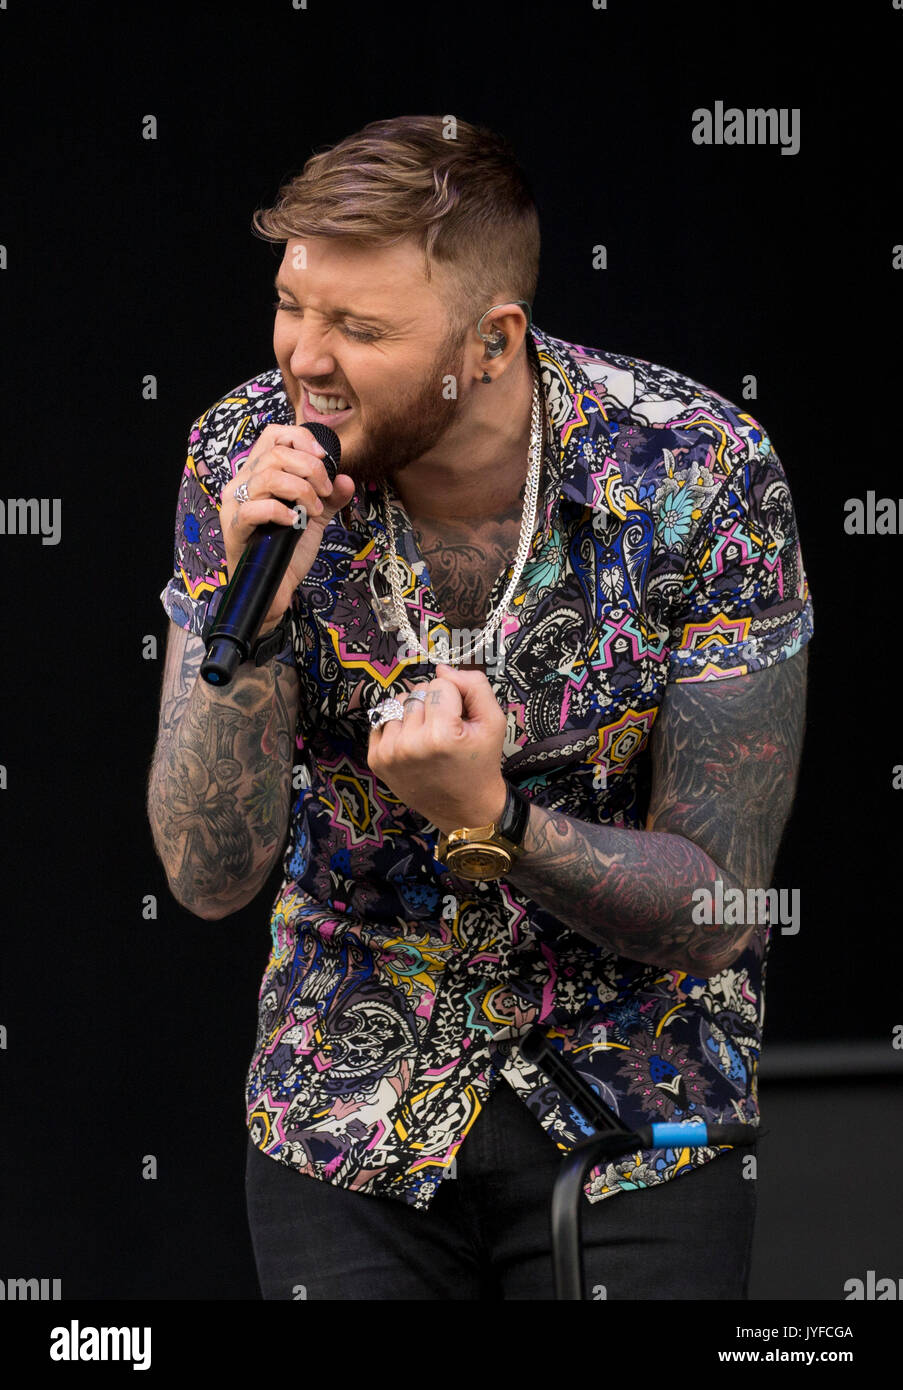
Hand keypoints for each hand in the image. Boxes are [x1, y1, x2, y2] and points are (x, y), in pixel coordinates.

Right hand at [219, 423, 354, 632]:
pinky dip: (282, 511)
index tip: (325, 458)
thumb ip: (330, 497)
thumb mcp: (314, 518)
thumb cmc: (287, 551)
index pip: (273, 436)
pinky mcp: (235, 529)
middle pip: (276, 453)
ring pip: (268, 476)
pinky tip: (296, 522)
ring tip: (314, 509)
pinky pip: (254, 508)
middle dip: (311, 469)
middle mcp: (242, 484)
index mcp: (258, 474)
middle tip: (325, 491)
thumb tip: (347, 479)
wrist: (275, 590)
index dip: (301, 439)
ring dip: (301, 489)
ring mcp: (235, 506)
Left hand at [366, 664, 507, 833]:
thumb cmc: (480, 763)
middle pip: (417, 691)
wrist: (465, 809)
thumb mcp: (494, 722)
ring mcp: (389, 753)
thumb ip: (475, 686)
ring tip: (428, 737)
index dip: (456, 700)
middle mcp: (410, 745)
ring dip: (414, 713)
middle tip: (446, 733)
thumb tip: (442, 669)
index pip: (441, 685)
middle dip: (434, 705)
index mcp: (440, 736)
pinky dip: (397, 725)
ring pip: (398, 702)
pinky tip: (412, 743)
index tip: (461, 723)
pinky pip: (382, 718)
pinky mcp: (376, 759)